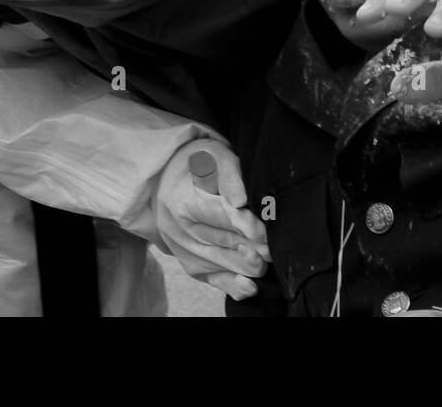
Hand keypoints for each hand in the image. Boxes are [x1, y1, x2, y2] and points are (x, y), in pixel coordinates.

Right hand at [153, 139, 270, 299]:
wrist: (167, 181)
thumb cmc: (197, 164)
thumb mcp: (213, 155)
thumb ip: (229, 175)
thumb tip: (240, 201)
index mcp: (183, 201)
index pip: (220, 216)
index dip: (247, 225)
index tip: (265, 231)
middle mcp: (179, 230)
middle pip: (223, 242)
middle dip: (254, 246)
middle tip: (274, 247)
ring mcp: (183, 250)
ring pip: (222, 264)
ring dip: (248, 264)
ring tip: (268, 259)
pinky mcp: (190, 265)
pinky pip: (213, 279)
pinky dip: (233, 285)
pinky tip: (251, 286)